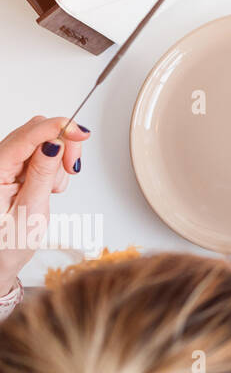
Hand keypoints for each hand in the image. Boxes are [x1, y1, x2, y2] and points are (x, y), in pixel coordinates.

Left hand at [0, 117, 89, 292]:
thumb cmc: (6, 245)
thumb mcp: (29, 211)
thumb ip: (42, 175)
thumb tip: (55, 144)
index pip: (28, 135)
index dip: (57, 127)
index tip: (81, 132)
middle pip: (34, 131)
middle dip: (61, 143)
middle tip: (72, 169)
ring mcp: (4, 166)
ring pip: (39, 140)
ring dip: (58, 158)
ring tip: (54, 187)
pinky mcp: (12, 169)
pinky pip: (38, 154)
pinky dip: (52, 165)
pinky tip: (49, 186)